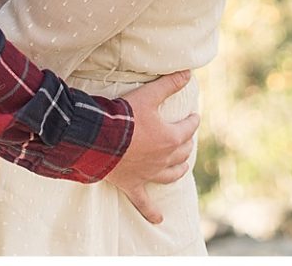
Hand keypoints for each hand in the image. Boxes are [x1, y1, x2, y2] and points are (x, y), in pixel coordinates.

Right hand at [105, 71, 199, 223]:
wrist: (98, 140)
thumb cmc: (124, 116)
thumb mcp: (149, 96)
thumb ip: (169, 84)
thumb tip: (188, 72)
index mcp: (171, 137)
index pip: (189, 128)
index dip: (192, 120)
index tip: (193, 115)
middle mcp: (164, 159)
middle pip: (182, 152)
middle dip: (186, 142)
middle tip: (184, 136)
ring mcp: (149, 174)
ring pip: (171, 175)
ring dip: (178, 169)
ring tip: (182, 166)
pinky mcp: (133, 185)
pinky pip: (144, 203)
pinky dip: (152, 212)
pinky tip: (159, 219)